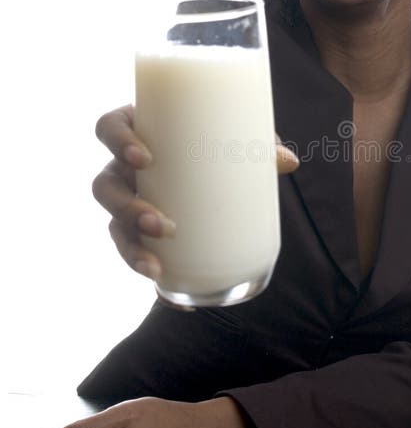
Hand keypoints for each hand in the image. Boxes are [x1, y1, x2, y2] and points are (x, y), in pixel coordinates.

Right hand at [92, 105, 298, 282]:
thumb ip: (260, 146)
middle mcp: (125, 169)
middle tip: (161, 224)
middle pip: (104, 187)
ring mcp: (130, 203)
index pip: (109, 128)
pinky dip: (157, 283)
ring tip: (156, 268)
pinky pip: (139, 258)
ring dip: (131, 250)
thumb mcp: (238, 138)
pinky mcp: (144, 236)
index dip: (117, 142)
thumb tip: (289, 162)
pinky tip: (177, 299)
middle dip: (126, 209)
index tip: (145, 158)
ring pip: (114, 227)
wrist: (223, 170)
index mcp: (140, 133)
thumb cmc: (222, 142)